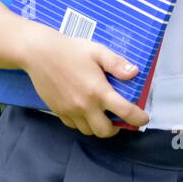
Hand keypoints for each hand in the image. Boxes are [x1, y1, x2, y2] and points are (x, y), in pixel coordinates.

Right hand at [22, 26, 149, 136]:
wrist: (39, 53)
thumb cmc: (70, 50)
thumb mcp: (97, 51)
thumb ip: (117, 63)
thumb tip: (134, 72)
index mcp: (98, 90)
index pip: (124, 112)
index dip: (138, 118)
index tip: (143, 118)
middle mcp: (84, 105)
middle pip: (105, 131)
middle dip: (116, 128)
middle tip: (120, 118)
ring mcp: (70, 110)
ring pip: (89, 131)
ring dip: (99, 127)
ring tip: (102, 115)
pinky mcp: (58, 111)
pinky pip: (74, 126)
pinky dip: (83, 123)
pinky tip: (85, 111)